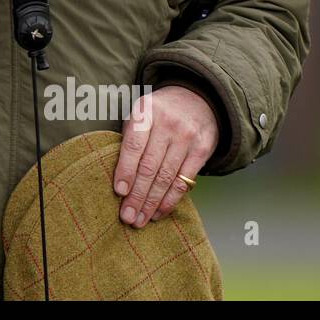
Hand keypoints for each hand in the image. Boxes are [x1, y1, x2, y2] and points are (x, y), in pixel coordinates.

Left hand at [113, 85, 218, 226]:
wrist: (197, 99)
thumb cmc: (158, 112)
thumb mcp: (140, 113)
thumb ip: (129, 138)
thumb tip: (117, 177)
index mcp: (146, 112)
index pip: (133, 146)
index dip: (125, 170)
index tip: (119, 192)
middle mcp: (167, 124)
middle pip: (150, 167)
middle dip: (137, 196)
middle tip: (127, 217)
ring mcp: (187, 138)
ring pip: (166, 178)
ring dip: (151, 203)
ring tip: (139, 220)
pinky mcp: (202, 150)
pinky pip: (184, 181)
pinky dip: (170, 200)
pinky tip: (159, 212)